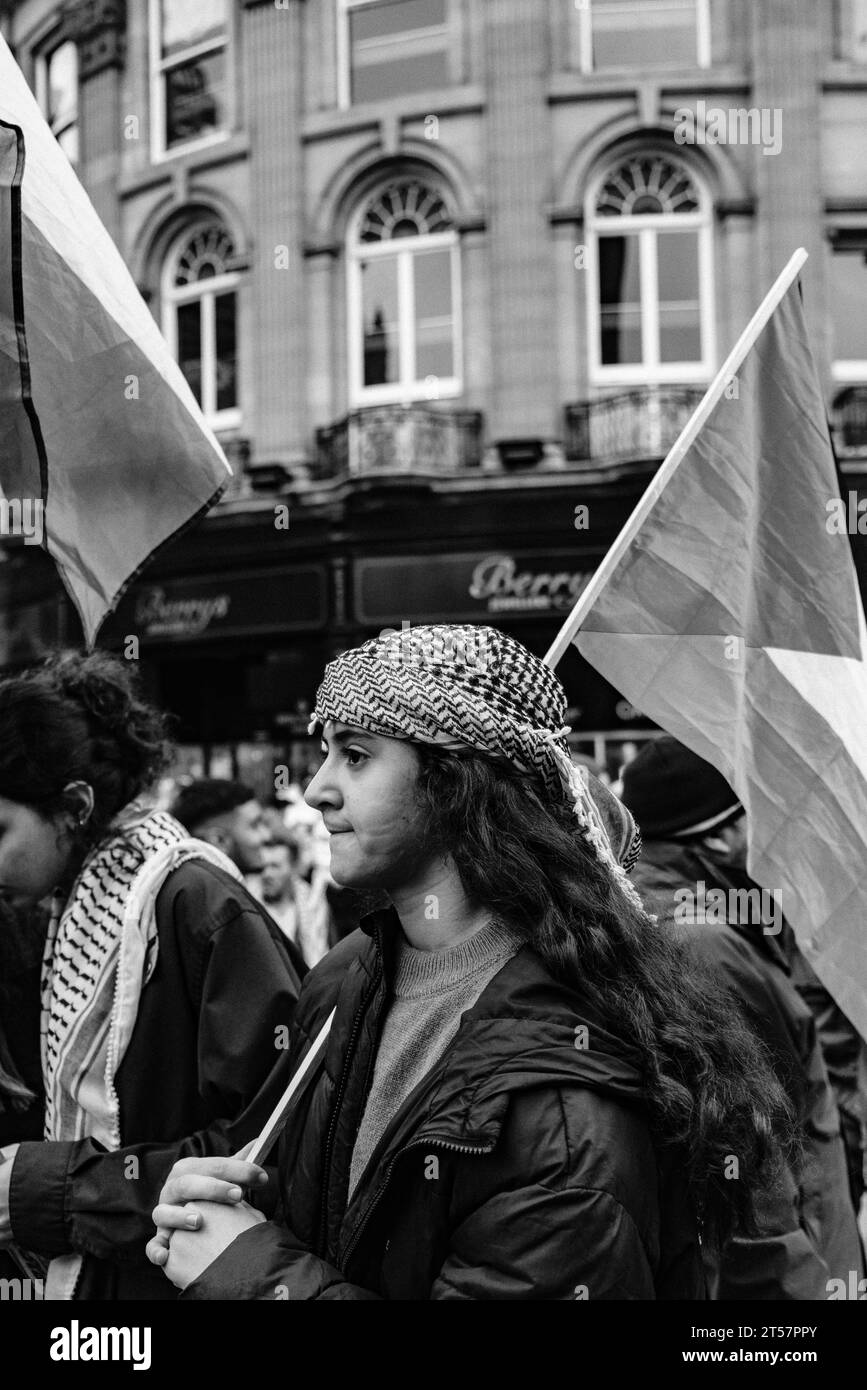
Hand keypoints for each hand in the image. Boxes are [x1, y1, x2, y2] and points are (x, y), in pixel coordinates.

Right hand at [146, 1155, 267, 1271]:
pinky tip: (165, 1255)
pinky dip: (156, 1250)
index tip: (261, 1177)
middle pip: (186, 1184)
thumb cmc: (209, 1194)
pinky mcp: (160, 1238)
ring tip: (199, 1221)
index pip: (212, 1164)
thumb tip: (258, 1142)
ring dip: (179, 1216)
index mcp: (187, 1170)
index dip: (238, 1169)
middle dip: (213, 1188)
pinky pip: (153, 1245)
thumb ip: (237, 1163)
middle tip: (239, 1194)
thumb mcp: (221, 1176)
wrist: (189, 1216)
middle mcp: (171, 1189)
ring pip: (162, 1212)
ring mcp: (163, 1214)